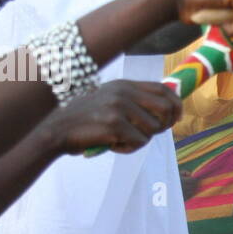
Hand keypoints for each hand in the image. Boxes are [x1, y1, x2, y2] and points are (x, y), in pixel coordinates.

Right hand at [42, 80, 181, 156]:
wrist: (56, 130)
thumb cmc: (86, 120)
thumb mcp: (110, 100)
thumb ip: (134, 101)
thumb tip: (168, 109)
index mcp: (124, 84)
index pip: (163, 88)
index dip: (175, 104)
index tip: (176, 118)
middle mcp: (123, 92)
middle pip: (166, 108)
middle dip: (164, 125)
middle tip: (148, 134)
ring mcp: (119, 107)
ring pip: (153, 129)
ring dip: (141, 140)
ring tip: (121, 139)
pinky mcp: (114, 124)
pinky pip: (139, 142)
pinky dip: (128, 149)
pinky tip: (112, 145)